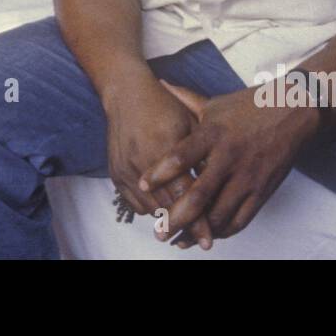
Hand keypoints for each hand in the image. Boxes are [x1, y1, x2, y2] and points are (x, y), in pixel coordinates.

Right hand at [106, 79, 216, 249]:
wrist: (126, 94)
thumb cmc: (163, 106)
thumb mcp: (189, 125)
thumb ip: (202, 156)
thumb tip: (220, 184)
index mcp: (166, 148)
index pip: (185, 194)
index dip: (198, 220)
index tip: (209, 240)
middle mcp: (144, 162)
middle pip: (166, 207)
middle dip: (184, 227)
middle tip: (199, 241)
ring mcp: (126, 168)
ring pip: (149, 208)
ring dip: (166, 218)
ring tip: (182, 225)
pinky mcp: (115, 172)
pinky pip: (134, 202)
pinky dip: (149, 208)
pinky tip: (162, 206)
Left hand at [138, 79, 317, 243]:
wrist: (294, 110)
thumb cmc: (249, 106)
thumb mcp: (215, 103)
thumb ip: (186, 99)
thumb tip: (161, 83)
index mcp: (213, 133)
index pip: (182, 156)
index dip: (160, 172)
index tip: (143, 185)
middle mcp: (229, 157)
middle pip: (199, 195)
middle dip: (176, 217)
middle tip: (159, 231)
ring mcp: (248, 176)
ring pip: (219, 214)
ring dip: (198, 231)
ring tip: (180, 240)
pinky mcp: (263, 191)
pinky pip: (241, 219)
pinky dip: (222, 231)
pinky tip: (208, 234)